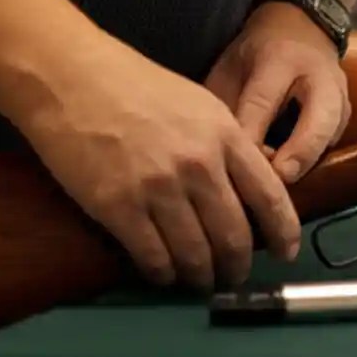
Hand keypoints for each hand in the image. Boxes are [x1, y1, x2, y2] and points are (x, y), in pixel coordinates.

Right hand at [17, 41, 302, 291]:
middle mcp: (199, 166)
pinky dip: (164, 273)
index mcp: (226, 137)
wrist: (70, 76)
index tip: (285, 253)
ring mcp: (159, 188)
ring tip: (201, 280)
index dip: (283, 234)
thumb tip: (250, 190)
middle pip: (235, 237)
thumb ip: (228, 147)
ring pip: (196, 255)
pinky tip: (164, 274)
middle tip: (234, 276)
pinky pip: (153, 257)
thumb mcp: (201, 106)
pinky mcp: (118, 207)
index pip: (270, 198)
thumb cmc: (135, 86)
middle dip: (238, 266)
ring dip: (202, 277)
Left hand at [205, 2, 351, 183]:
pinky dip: (311, 163)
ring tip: (276, 186)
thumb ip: (228, 107)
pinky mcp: (346, 117)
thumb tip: (223, 155)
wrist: (302, 28)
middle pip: (320, 122)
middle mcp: (321, 78)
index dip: (251, 135)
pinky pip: (331, 144)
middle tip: (276, 183)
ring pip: (331, 138)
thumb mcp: (232, 67)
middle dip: (298, 155)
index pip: (264, 102)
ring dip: (306, 164)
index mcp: (282, 59)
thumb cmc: (257, 53)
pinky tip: (287, 176)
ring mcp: (341, 98)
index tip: (234, 163)